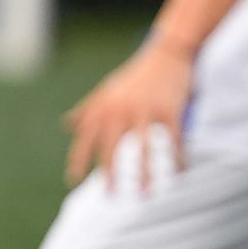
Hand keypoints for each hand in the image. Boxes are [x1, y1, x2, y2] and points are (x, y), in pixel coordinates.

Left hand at [63, 40, 195, 192]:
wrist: (166, 54)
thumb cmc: (134, 76)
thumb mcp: (107, 90)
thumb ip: (88, 110)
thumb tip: (67, 127)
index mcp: (103, 106)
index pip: (86, 137)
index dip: (78, 159)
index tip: (72, 180)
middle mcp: (121, 109)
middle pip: (112, 146)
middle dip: (110, 172)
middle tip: (111, 195)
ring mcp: (146, 109)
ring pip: (144, 148)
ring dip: (145, 173)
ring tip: (145, 194)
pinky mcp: (170, 109)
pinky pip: (173, 139)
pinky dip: (178, 158)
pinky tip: (180, 173)